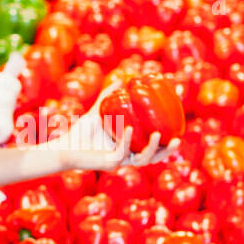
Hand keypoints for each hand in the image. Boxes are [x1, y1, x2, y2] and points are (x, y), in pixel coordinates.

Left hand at [48, 95, 181, 172]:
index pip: (151, 149)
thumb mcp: (98, 112)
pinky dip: (126, 140)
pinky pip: (122, 153)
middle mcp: (125, 158)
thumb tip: (124, 79)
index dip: (165, 144)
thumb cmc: (81, 133)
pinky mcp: (108, 164)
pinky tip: (129, 128)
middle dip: (167, 152)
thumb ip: (109, 97)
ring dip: (152, 149)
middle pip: (152, 158)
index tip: (178, 132)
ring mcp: (118, 162)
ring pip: (142, 161)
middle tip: (178, 140)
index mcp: (127, 149)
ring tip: (159, 135)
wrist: (64, 147)